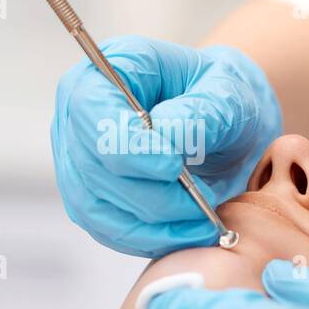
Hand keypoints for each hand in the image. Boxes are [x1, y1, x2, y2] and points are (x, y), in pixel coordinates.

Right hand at [51, 36, 281, 256]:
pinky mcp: (90, 197)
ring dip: (151, 224)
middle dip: (149, 193)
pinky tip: (187, 233)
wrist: (226, 123)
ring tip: (203, 224)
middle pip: (91, 164)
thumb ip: (202, 111)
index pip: (92, 108)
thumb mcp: (231, 93)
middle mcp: (79, 113)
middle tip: (203, 204)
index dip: (126, 144)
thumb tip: (164, 136)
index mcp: (106, 69)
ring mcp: (78, 158)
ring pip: (96, 206)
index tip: (175, 166)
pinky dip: (148, 239)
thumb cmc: (224, 97)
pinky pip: (107, 229)